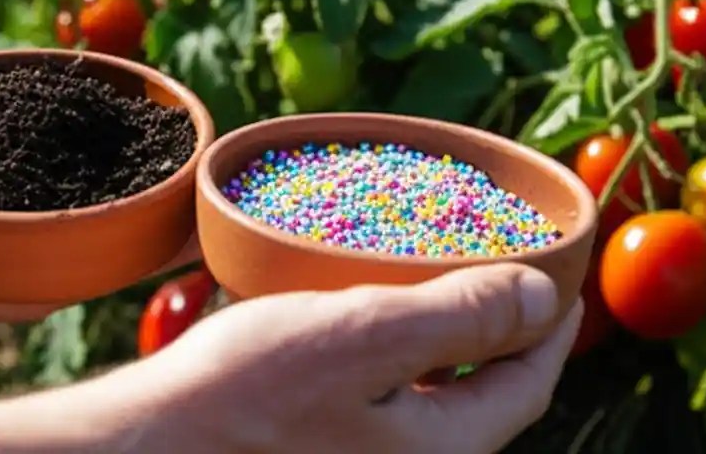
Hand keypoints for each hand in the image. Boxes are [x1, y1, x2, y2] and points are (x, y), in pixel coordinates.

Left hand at [0, 38, 198, 324]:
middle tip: (158, 213)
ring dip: (87, 265)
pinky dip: (39, 293)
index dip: (67, 173)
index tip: (118, 155)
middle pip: (38, 233)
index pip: (18, 186)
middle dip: (97, 227)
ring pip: (30, 271)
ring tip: (146, 251)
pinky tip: (87, 283)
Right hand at [132, 263, 581, 453]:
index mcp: (437, 450)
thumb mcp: (363, 338)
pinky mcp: (316, 447)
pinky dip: (387, 352)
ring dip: (441, 337)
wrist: (144, 446)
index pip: (523, 385)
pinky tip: (354, 313)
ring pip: (427, 396)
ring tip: (431, 278)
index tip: (560, 276)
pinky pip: (377, 398)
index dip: (549, 326)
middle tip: (502, 269)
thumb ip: (461, 317)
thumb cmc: (244, 395)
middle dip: (498, 331)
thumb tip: (540, 298)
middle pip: (479, 394)